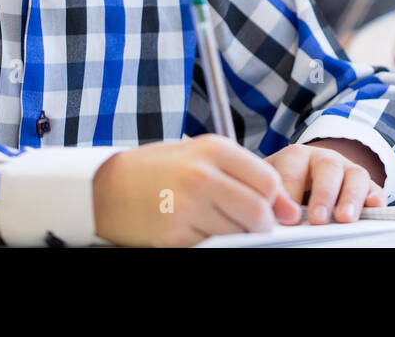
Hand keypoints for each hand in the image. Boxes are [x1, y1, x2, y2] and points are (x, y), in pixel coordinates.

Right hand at [92, 134, 298, 246]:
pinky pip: (212, 245)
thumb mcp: (201, 157)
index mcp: (213, 149)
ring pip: (238, 234)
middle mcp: (202, 175)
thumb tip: (288, 207)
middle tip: (252, 227)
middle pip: (258, 212)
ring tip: (218, 223)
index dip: (277, 201)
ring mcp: (187, 207)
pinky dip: (213, 242)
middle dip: (261, 225)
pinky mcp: (174, 235)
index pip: (268, 181)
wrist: (105, 187)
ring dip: (237, 235)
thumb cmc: (156, 169)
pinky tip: (199, 230)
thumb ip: (244, 175)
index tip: (276, 211)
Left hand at [265, 140, 385, 224]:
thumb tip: (266, 216)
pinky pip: (375, 188)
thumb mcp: (273, 185)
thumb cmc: (286, 186)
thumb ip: (272, 198)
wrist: (311, 175)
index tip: (287, 215)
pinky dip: (375, 198)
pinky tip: (374, 208)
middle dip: (323, 194)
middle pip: (327, 168)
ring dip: (351, 197)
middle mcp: (324, 159)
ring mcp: (348, 170)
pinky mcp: (367, 186)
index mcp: (296, 156)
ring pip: (355, 175)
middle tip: (317, 220)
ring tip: (345, 219)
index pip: (291, 169)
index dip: (290, 191)